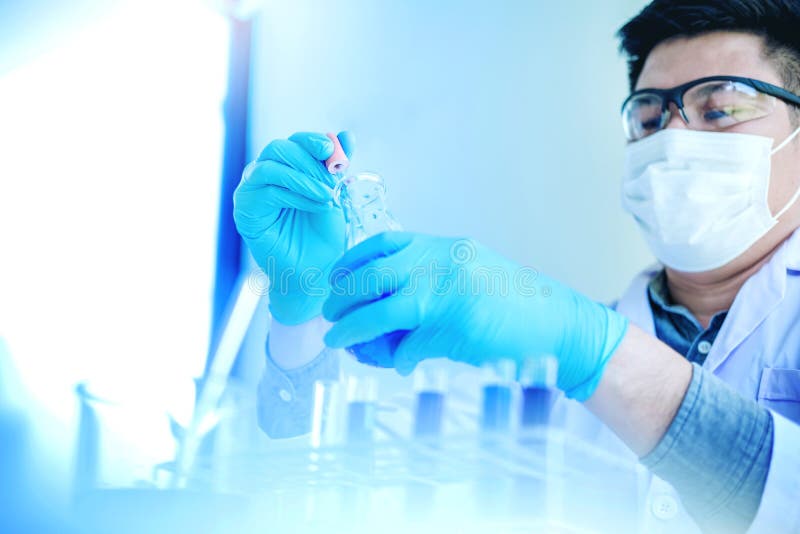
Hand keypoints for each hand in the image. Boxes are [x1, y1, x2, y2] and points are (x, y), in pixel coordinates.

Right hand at [233, 131, 353, 324]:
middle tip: (331, 176)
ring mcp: (252, 191)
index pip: (294, 142)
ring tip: (326, 195)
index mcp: (286, 168)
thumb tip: (347, 135)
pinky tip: (314, 204)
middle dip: (308, 158)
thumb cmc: (325, 234)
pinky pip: (265, 191)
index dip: (313, 141)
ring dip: (302, 177)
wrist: (317, 271)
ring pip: (270, 166)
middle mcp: (265, 175)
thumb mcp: (336, 194)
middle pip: (278, 148)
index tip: (333, 150)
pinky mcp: (246, 210)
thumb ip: (337, 166)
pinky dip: (293, 194)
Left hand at [322, 232, 627, 400]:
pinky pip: (407, 349)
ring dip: (353, 331)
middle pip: (369, 276)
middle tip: (330, 315)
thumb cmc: (512, 301)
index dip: (349, 262)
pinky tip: (402, 364)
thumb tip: (381, 306)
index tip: (333, 279)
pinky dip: (397, 359)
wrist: (557, 322)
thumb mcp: (467, 272)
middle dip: (341, 298)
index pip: (381, 244)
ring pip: (378, 313)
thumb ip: (428, 278)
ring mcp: (444, 295)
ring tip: (341, 343)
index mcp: (442, 247)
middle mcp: (438, 264)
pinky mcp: (451, 330)